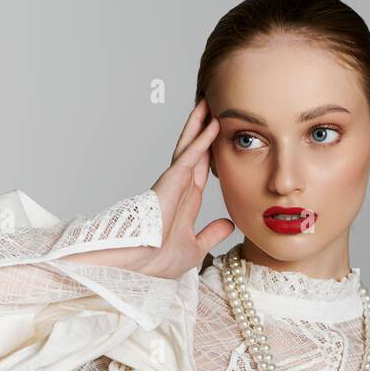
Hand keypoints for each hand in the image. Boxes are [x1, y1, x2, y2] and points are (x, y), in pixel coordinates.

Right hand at [143, 98, 234, 278]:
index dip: (210, 151)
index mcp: (185, 201)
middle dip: (204, 129)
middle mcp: (179, 188)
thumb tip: (228, 223)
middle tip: (214, 106)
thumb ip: (212, 233)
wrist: (141, 268)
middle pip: (196, 151)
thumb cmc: (158, 261)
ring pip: (190, 147)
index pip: (202, 170)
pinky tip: (212, 124)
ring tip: (210, 102)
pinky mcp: (171, 182)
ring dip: (200, 125)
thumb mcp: (196, 246)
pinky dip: (201, 140)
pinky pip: (189, 157)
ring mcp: (174, 183)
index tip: (219, 135)